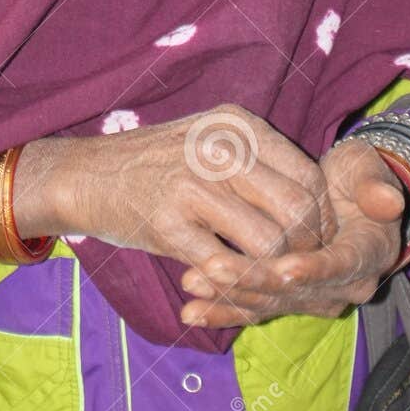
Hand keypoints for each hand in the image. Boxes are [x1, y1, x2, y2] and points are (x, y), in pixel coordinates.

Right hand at [13, 105, 336, 278]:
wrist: (86, 174)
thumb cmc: (158, 163)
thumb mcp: (210, 140)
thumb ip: (258, 164)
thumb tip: (317, 209)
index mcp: (237, 125)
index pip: (308, 176)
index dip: (323, 217)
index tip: (317, 241)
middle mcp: (221, 148)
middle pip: (298, 210)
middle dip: (307, 249)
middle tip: (297, 267)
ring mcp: (193, 185)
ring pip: (269, 243)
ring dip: (274, 272)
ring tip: (265, 280)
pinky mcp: (169, 224)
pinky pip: (226, 268)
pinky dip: (237, 285)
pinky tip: (229, 285)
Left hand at [179, 139, 404, 326]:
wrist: (349, 193)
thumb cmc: (359, 176)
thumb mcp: (370, 172)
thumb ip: (376, 187)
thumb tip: (388, 202)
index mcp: (365, 257)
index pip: (337, 266)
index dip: (311, 269)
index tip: (283, 268)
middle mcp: (342, 285)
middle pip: (294, 290)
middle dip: (253, 281)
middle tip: (213, 269)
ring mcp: (312, 294)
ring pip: (269, 301)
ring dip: (229, 295)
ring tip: (192, 283)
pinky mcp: (286, 295)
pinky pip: (254, 305)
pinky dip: (223, 307)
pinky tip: (191, 311)